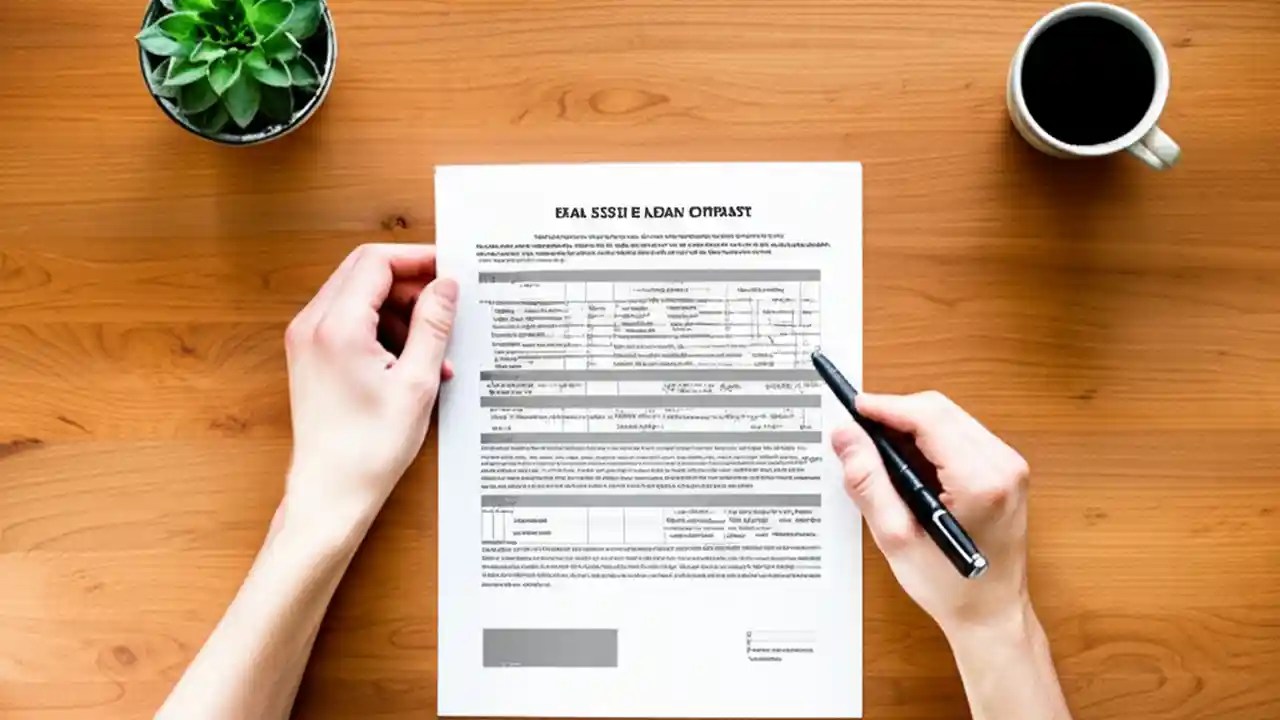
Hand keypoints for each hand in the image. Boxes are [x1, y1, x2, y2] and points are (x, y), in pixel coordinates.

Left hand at [282, 244, 457, 530]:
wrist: (331, 492)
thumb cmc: (369, 448)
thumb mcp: (417, 382)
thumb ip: (433, 325)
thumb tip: (446, 286)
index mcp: (336, 327)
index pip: (376, 262)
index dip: (417, 260)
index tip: (448, 271)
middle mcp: (312, 326)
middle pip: (365, 273)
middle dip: (410, 284)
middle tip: (446, 306)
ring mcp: (306, 340)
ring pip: (358, 296)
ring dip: (399, 312)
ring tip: (433, 349)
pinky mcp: (310, 356)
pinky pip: (349, 322)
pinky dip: (382, 330)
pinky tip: (411, 362)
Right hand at [832, 391, 1030, 635]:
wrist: (991, 613)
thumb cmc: (951, 587)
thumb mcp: (896, 537)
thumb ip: (868, 481)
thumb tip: (846, 436)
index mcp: (981, 481)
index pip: (928, 417)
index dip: (886, 406)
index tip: (854, 408)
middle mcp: (1003, 465)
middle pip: (940, 410)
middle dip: (896, 414)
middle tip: (860, 434)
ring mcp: (1009, 465)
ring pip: (950, 417)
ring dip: (912, 426)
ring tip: (882, 454)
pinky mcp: (1006, 470)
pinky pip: (962, 434)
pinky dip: (930, 439)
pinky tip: (910, 465)